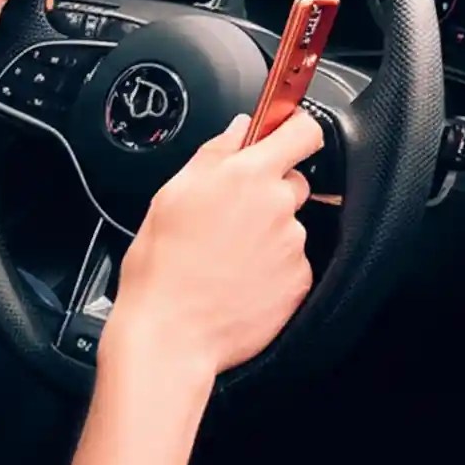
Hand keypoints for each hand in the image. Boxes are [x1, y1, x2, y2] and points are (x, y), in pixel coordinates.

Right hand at [103, 111, 323, 376]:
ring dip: (269, 232)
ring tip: (228, 255)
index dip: (297, 128)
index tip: (287, 133)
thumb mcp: (172, 194)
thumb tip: (240, 128)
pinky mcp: (300, 279)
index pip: (303, 130)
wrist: (170, 335)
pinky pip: (292, 260)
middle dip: (271, 189)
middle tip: (233, 214)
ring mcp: (293, 245)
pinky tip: (240, 277)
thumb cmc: (161, 268)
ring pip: (290, 223)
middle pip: (294, 180)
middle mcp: (278, 206)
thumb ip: (215, 153)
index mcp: (247, 176)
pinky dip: (273, 265)